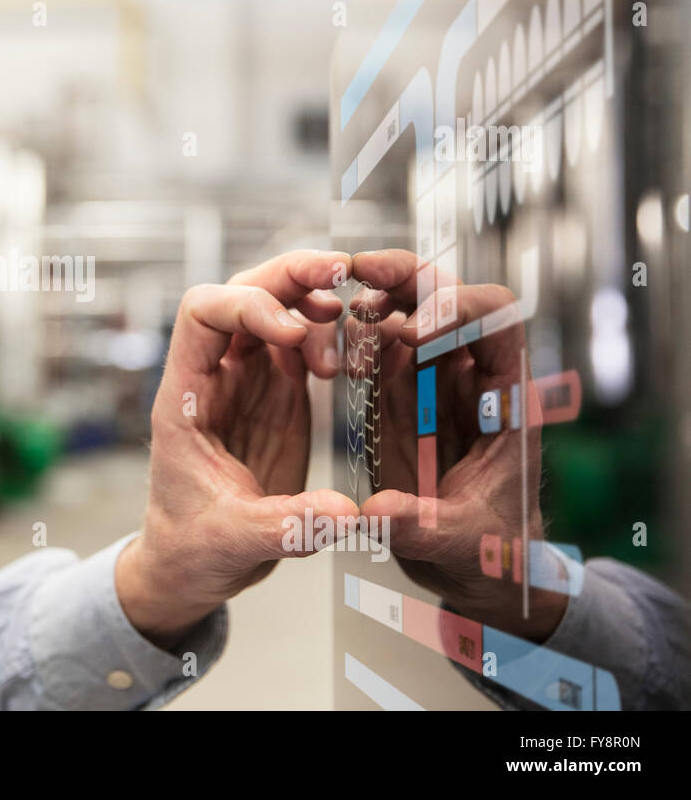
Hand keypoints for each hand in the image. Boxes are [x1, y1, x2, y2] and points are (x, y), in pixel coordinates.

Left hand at [117, 250, 359, 646]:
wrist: (193, 564)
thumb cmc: (195, 548)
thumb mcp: (236, 542)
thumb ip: (287, 525)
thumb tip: (347, 514)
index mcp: (186, 396)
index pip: (202, 313)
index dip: (248, 305)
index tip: (294, 332)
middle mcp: (214, 376)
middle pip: (241, 291)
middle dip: (289, 276)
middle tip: (342, 275)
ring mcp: (246, 381)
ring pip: (273, 307)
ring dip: (314, 300)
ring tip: (353, 329)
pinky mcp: (276, 394)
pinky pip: (300, 340)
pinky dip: (329, 332)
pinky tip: (354, 354)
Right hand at [350, 249, 566, 642]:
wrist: (479, 570)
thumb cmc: (490, 553)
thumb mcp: (459, 546)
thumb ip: (421, 526)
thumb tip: (378, 512)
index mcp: (506, 400)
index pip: (498, 323)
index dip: (461, 310)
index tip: (418, 326)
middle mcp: (472, 380)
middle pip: (449, 300)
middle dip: (408, 279)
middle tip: (361, 272)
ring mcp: (435, 385)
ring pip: (411, 313)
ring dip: (377, 300)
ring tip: (339, 307)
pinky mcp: (402, 399)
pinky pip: (382, 349)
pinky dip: (357, 336)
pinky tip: (334, 347)